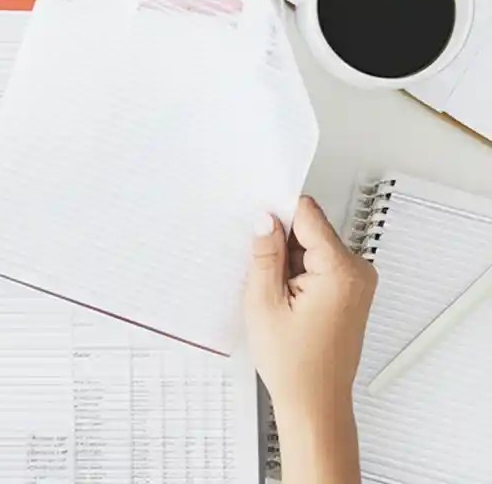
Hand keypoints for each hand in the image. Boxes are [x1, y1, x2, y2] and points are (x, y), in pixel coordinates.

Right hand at [245, 196, 377, 418]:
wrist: (315, 401)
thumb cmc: (295, 365)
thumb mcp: (263, 302)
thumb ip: (265, 254)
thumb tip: (266, 220)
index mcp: (340, 270)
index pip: (307, 214)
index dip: (277, 214)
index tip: (257, 220)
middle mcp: (357, 272)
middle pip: (311, 230)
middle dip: (281, 243)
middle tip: (262, 276)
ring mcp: (358, 282)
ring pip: (313, 248)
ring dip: (289, 262)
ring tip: (276, 297)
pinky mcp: (352, 292)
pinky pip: (320, 266)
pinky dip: (299, 275)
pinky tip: (285, 301)